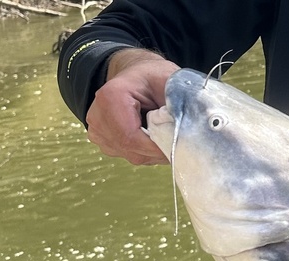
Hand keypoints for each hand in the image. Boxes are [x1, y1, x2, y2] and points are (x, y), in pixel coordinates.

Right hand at [85, 49, 179, 164]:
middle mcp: (98, 117)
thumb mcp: (170, 81)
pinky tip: (152, 135)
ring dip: (154, 150)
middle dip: (159, 149)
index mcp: (111, 98)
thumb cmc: (153, 77)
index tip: (179, 143)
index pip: (132, 138)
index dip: (158, 146)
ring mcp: (98, 131)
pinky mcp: (104, 141)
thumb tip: (190, 128)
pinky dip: (147, 150)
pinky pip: (131, 155)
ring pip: (133, 155)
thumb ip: (179, 102)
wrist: (137, 78)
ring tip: (163, 131)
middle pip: (133, 149)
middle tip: (176, 136)